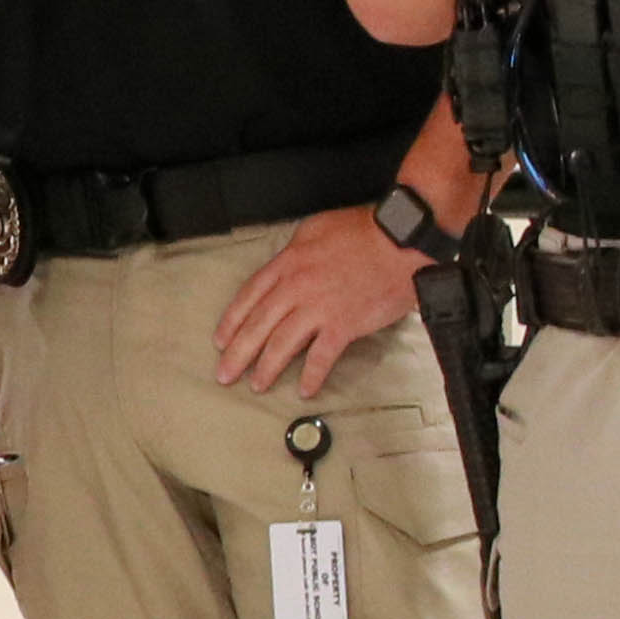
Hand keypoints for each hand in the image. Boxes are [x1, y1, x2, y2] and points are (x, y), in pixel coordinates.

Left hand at [212, 206, 425, 398]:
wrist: (399, 240)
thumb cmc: (362, 230)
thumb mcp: (315, 228)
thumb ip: (295, 249)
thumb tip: (286, 265)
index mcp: (287, 263)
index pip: (249, 296)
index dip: (232, 321)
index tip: (220, 341)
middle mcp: (296, 287)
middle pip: (258, 325)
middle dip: (238, 353)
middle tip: (224, 375)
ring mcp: (318, 308)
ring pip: (282, 344)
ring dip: (267, 368)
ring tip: (256, 386)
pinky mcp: (344, 324)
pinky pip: (321, 356)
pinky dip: (312, 375)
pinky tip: (305, 390)